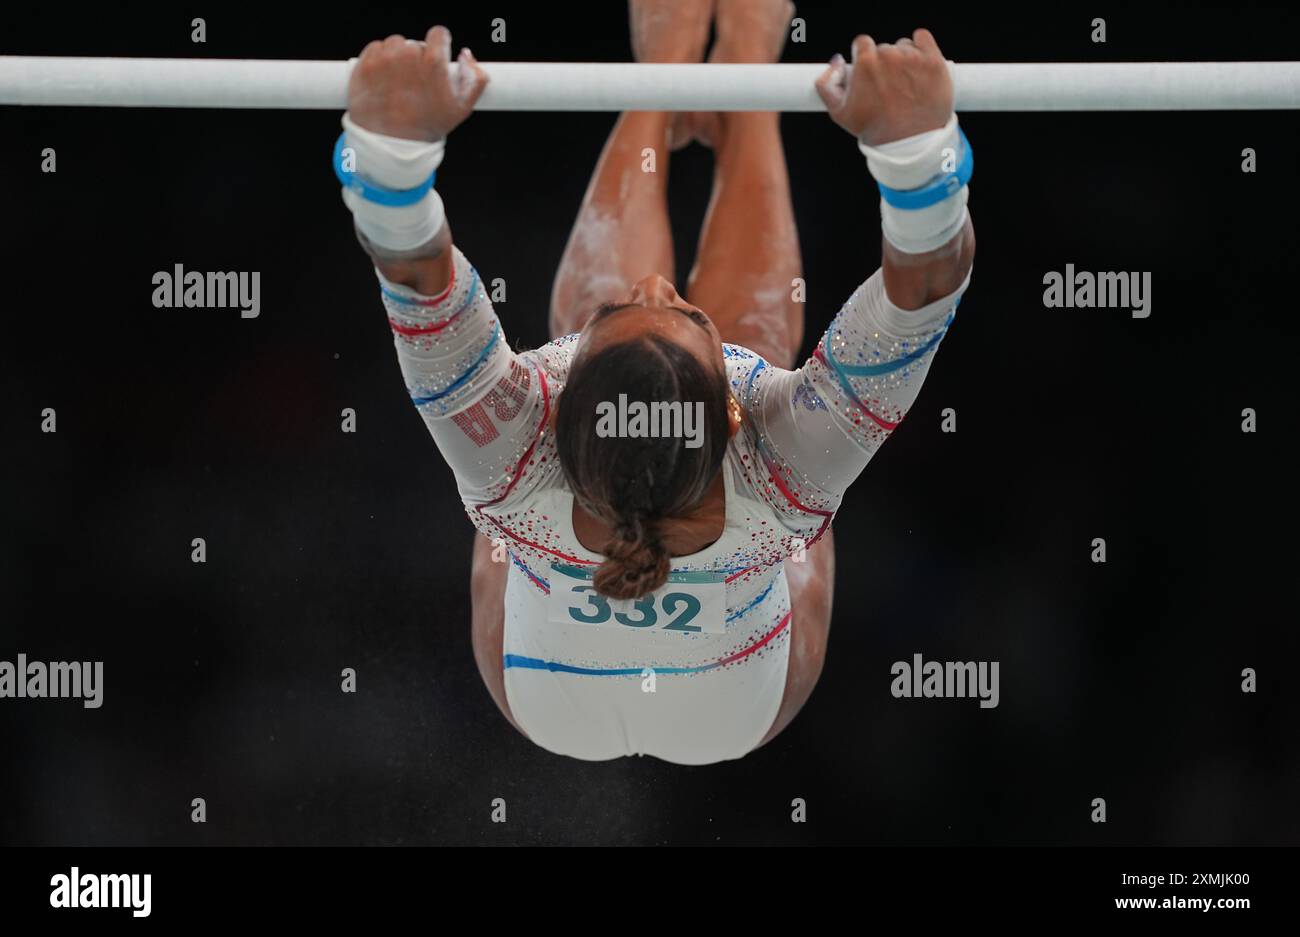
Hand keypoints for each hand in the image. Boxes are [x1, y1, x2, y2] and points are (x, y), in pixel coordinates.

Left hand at [347, 25, 487, 140]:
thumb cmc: (426, 126)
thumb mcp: (461, 109)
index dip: (439, 45)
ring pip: (394, 44)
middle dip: (417, 58)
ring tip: (399, 81)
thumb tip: (467, 56)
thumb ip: (475, 79)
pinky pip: (375, 49)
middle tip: (416, 81)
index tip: (435, 56)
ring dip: (397, 57)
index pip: (438, 33)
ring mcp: (384, 59)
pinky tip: (384, 80)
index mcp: (432, 63)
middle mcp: (407, 56)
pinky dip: (379, 60)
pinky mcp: (365, 64)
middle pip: (415, 43)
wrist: (390, 143)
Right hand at [815, 28, 952, 145]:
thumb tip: (835, 62)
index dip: (864, 58)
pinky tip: (918, 65)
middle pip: (883, 48)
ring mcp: (913, 57)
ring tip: (905, 85)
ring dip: (903, 60)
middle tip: (888, 87)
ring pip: (904, 46)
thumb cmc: (875, 129)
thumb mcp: (840, 114)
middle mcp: (889, 56)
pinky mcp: (933, 60)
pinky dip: (921, 46)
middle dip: (884, 63)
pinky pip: (923, 38)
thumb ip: (826, 85)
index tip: (870, 72)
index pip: (862, 43)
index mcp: (866, 64)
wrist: (911, 143)